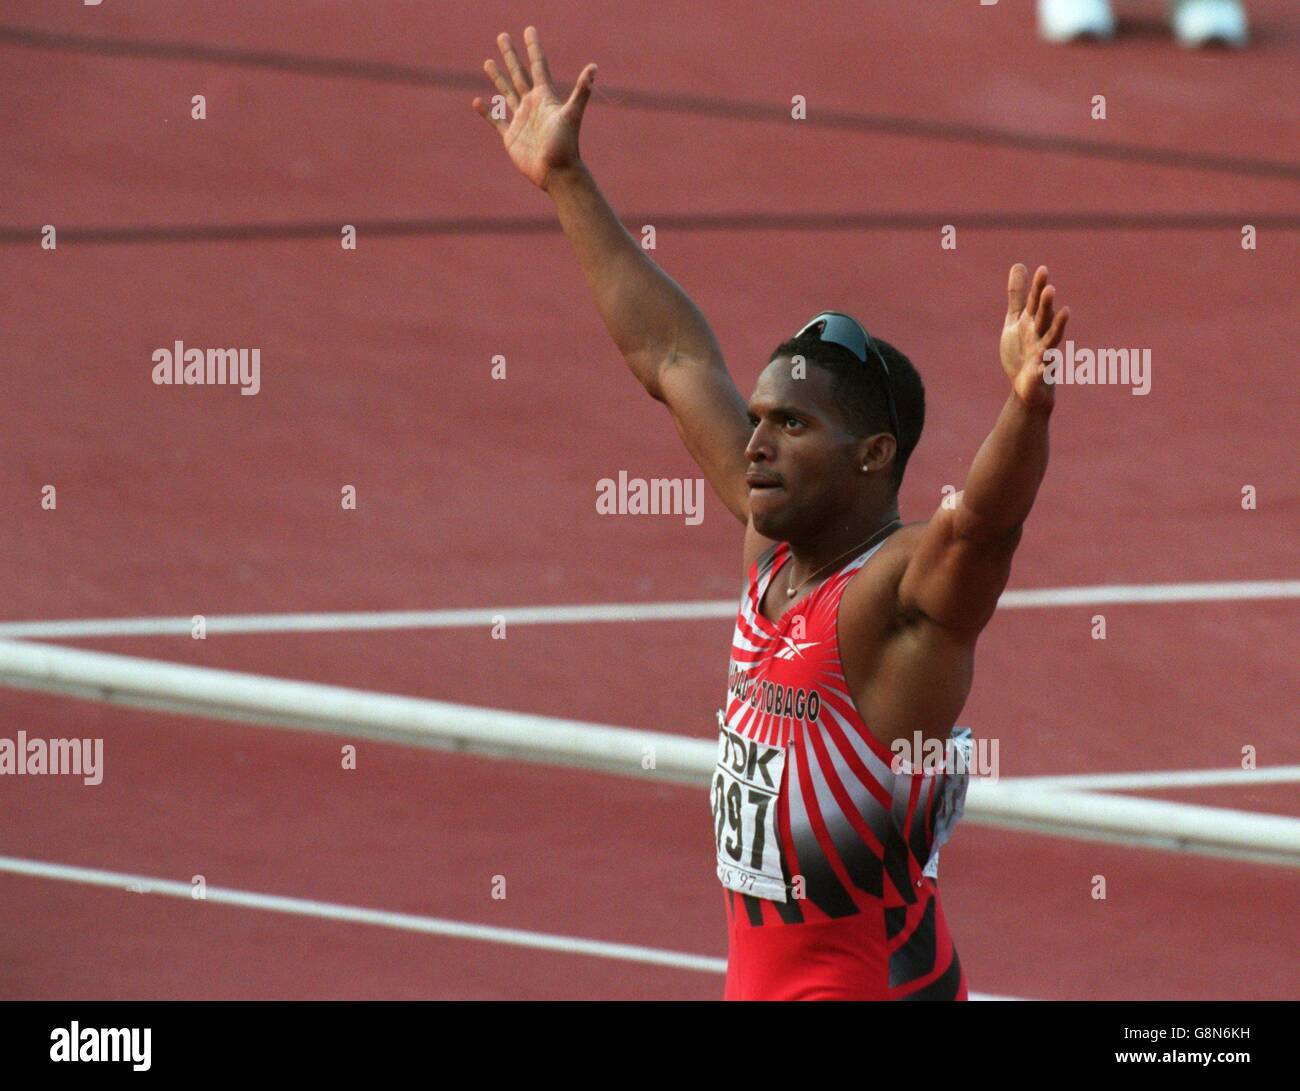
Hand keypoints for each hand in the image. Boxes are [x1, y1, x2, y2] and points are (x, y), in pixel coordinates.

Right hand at [472, 26, 597, 191]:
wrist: (557, 173)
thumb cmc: (566, 145)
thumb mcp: (572, 114)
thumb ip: (581, 91)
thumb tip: (593, 67)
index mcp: (545, 97)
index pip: (538, 66)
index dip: (533, 47)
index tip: (529, 29)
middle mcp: (532, 105)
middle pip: (519, 74)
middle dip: (511, 55)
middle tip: (502, 36)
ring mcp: (521, 119)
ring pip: (507, 92)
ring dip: (498, 77)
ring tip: (488, 61)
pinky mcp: (511, 136)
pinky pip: (497, 120)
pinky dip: (487, 111)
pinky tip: (478, 102)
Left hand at [1000, 263, 1069, 410]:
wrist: (1028, 387)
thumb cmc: (1023, 351)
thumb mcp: (1016, 321)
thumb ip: (1018, 296)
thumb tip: (1018, 264)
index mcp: (1033, 322)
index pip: (1036, 302)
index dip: (1038, 287)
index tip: (1042, 269)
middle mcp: (1040, 335)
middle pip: (1044, 318)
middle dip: (1047, 304)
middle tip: (1050, 288)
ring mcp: (1042, 355)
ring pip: (1051, 339)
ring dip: (1057, 326)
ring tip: (1065, 312)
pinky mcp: (1039, 374)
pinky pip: (1043, 370)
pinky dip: (1045, 366)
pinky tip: (1045, 361)